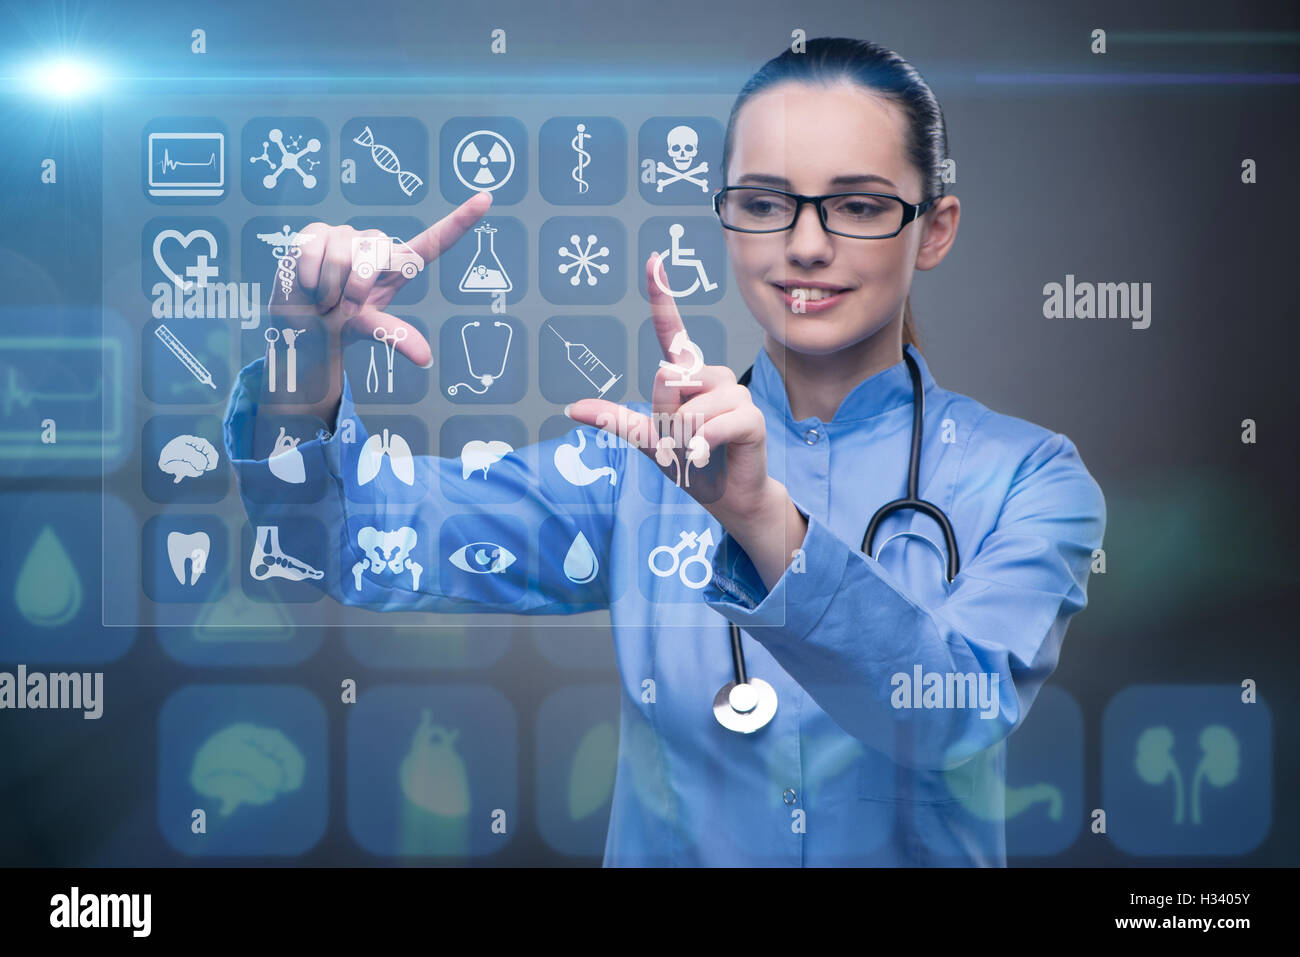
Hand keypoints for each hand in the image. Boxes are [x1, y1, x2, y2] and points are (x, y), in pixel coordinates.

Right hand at [276, 191, 493, 365]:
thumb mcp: (372, 330)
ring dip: (329, 288)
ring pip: (342, 257)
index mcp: (400, 266)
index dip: (461, 220)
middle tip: (342, 308)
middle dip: (354, 291)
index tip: (486, 199)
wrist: (302, 325)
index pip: (436, 240)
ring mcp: (347, 235)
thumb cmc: (343, 323)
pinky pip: (314, 248)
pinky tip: (305, 285)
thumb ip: (397, 337)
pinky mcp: (317, 231)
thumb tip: (425, 359)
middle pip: (374, 258)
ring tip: (325, 299)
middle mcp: (377, 245)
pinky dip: (308, 275)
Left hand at [565, 252, 776, 530]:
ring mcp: (735, 395)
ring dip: (683, 437)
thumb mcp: (649, 441)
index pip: (671, 332)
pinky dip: (703, 444)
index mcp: (688, 377)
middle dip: (666, 419)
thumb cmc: (691, 464)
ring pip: (689, 407)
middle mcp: (713, 377)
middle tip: (682, 441)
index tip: (653, 260)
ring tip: (696, 452)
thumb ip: (617, 421)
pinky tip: (703, 455)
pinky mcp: (751, 418)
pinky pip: (714, 425)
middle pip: (669, 381)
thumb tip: (572, 408)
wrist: (729, 498)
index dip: (661, 297)